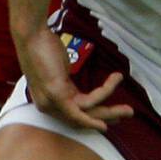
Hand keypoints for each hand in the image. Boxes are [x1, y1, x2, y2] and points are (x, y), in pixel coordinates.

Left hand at [17, 26, 133, 132]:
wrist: (32, 35)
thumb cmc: (43, 49)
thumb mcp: (57, 70)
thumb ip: (67, 83)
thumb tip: (79, 85)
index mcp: (49, 102)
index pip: (74, 117)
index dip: (94, 118)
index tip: (112, 117)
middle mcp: (48, 107)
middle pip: (82, 119)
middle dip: (107, 117)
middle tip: (128, 114)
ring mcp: (51, 103)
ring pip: (86, 114)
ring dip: (109, 111)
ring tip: (128, 107)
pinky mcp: (57, 95)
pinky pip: (81, 109)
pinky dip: (93, 119)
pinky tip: (105, 124)